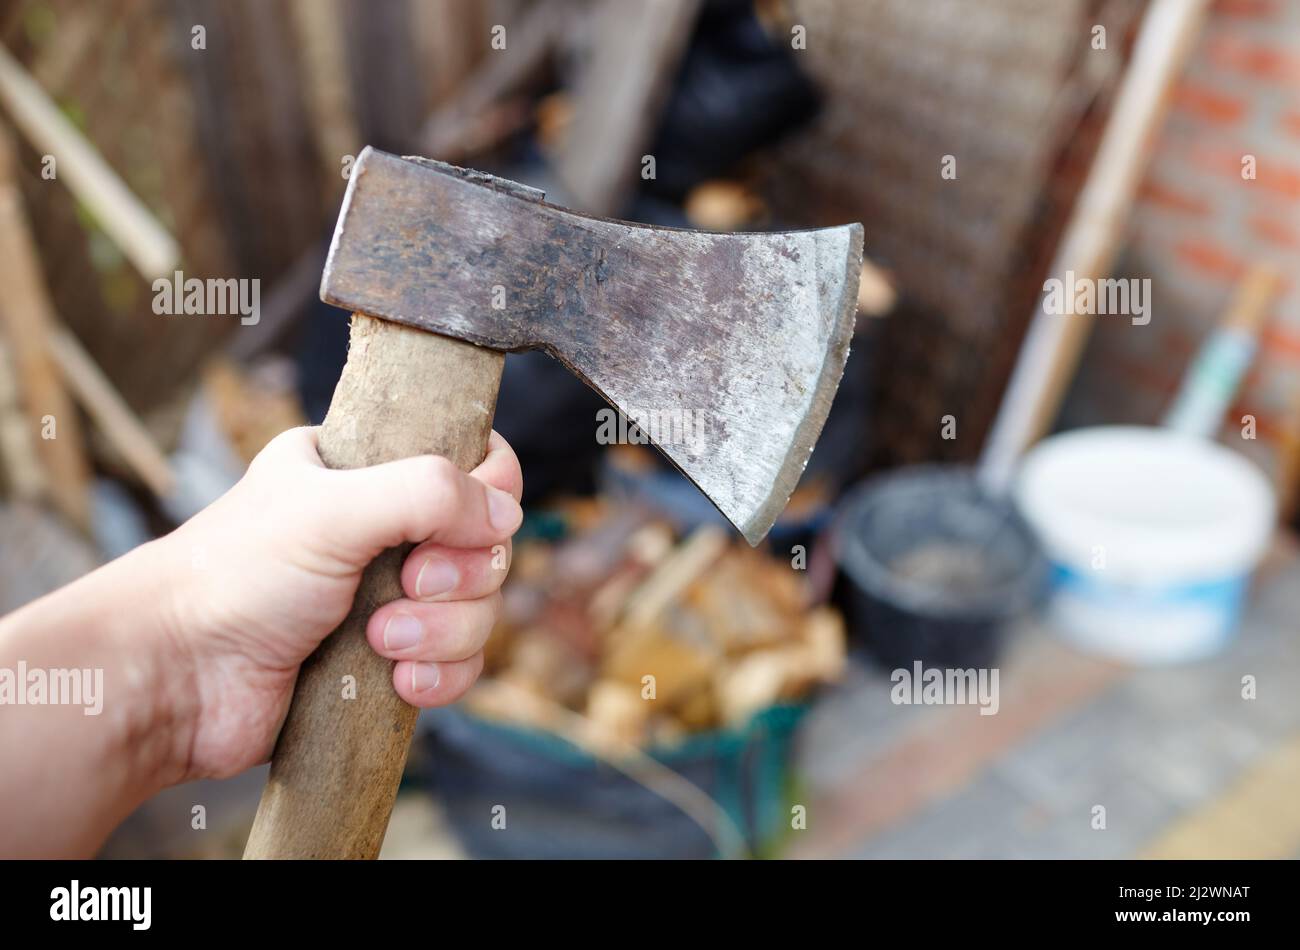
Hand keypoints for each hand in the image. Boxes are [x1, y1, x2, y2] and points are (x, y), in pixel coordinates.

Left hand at [162, 426, 522, 781]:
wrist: (176, 681)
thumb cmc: (233, 579)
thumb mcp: (332, 508)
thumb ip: (426, 492)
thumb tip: (506, 513)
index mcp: (364, 468)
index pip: (472, 461)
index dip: (487, 494)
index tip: (461, 523)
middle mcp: (383, 528)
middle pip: (486, 544)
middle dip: (458, 578)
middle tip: (406, 587)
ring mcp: (388, 596)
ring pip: (479, 610)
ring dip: (443, 632)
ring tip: (382, 640)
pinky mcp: (389, 660)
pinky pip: (459, 665)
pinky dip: (439, 675)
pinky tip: (396, 680)